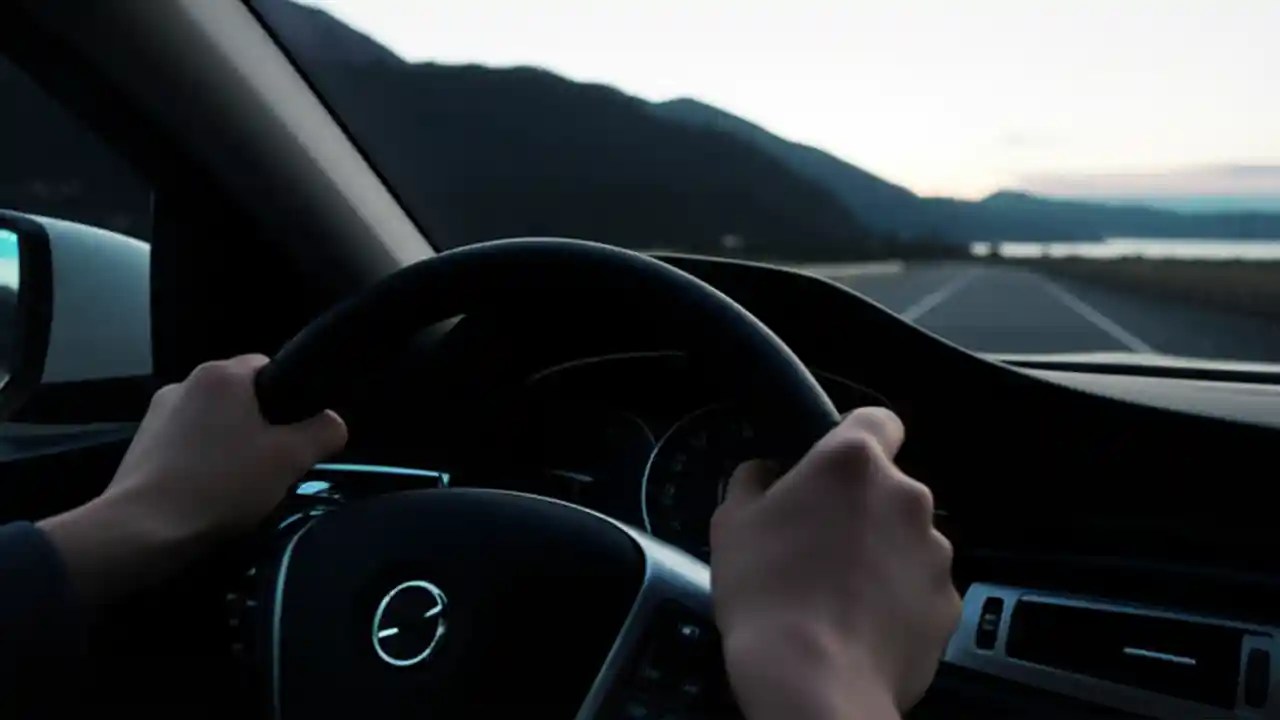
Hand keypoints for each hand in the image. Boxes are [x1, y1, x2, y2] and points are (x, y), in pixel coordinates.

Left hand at [39, 354, 346, 602]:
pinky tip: (206, 493)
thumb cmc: (222, 485)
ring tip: (237, 485)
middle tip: (272, 466)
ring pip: (212, 422)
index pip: (269, 367)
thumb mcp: (290, 460)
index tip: (295, 436)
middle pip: (240, 397)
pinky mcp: (140, 444)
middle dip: (259, 425)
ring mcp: (156, 413)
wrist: (143, 530)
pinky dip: (200, 461)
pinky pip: (186, 443)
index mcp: (221, 374)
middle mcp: (185, 382)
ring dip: (228, 444)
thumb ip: (323, 432)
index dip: (290, 399)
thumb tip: (332, 422)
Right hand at [710, 407, 959, 719]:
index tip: (831, 467)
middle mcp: (906, 496)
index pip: (876, 419)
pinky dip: (897, 600)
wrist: (813, 681)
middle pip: (888, 487)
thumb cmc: (766, 593)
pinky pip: (919, 589)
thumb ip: (754, 481)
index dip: (854, 437)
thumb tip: (766, 472)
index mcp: (852, 463)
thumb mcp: (731, 522)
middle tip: (817, 544)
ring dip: (881, 555)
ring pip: (906, 539)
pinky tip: (861, 625)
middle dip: (861, 509)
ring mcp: (934, 552)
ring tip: (838, 594)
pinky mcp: (948, 603)